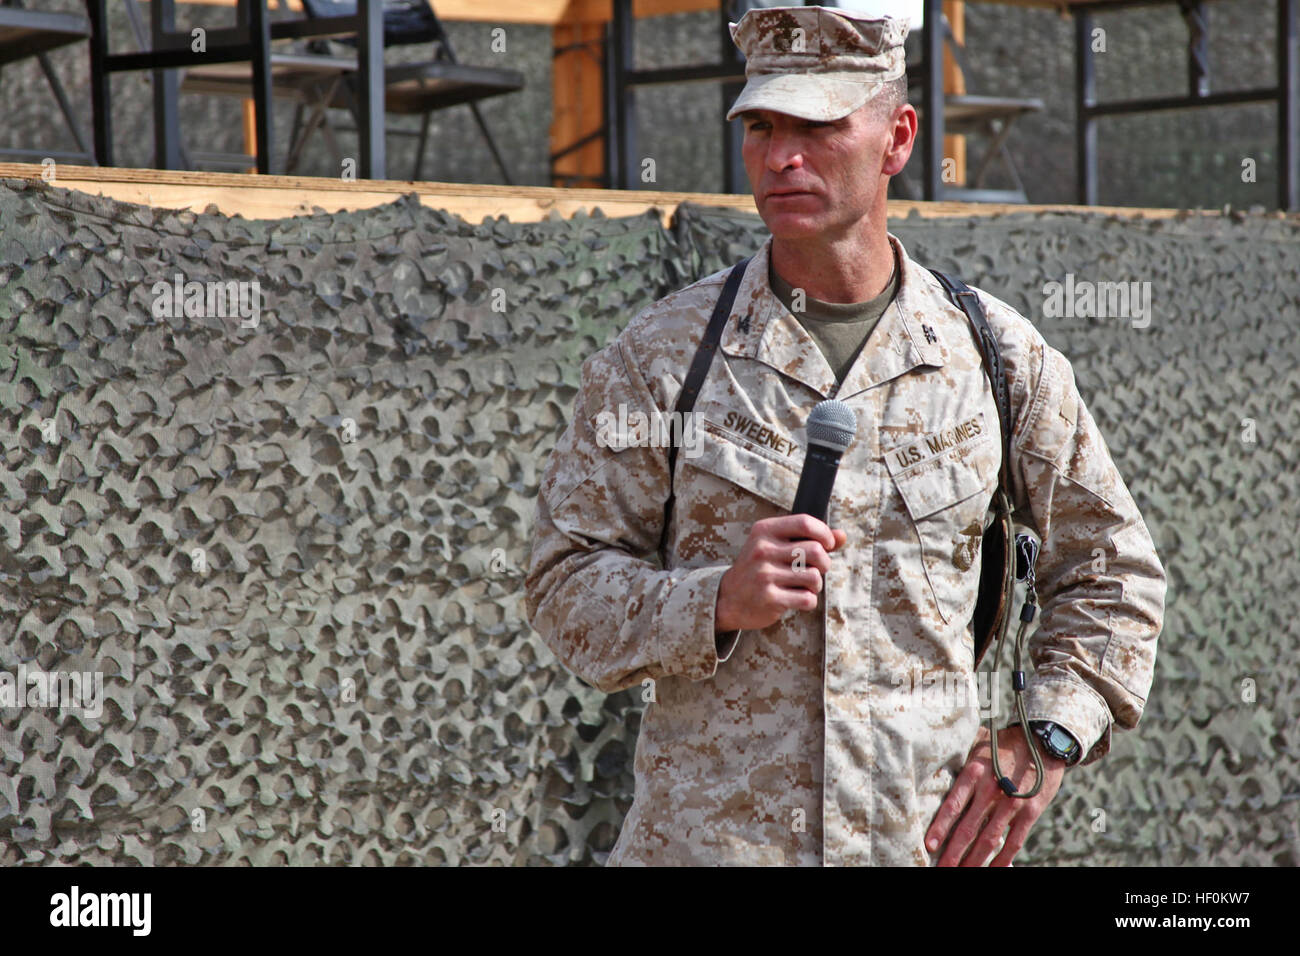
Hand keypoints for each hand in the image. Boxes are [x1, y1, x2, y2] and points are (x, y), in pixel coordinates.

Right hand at [715, 514, 847, 631]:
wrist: (729, 598)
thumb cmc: (759, 569)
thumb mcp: (776, 546)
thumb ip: (809, 539)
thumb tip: (842, 536)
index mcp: (764, 531)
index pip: (805, 523)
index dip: (825, 534)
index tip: (827, 545)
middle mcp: (762, 550)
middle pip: (815, 550)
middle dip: (824, 563)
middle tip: (817, 569)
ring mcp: (764, 574)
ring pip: (814, 577)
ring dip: (816, 585)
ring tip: (804, 585)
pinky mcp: (769, 598)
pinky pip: (807, 599)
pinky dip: (808, 601)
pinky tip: (796, 598)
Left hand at [925, 722, 1065, 865]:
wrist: (1044, 742)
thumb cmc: (1004, 742)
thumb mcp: (978, 742)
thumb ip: (959, 757)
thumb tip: (935, 758)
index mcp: (975, 773)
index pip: (953, 805)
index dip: (940, 827)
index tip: (930, 845)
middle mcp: (992, 790)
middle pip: (968, 829)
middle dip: (953, 853)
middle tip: (942, 868)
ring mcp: (1012, 804)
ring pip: (989, 840)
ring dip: (975, 861)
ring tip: (962, 872)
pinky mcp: (1030, 813)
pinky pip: (1014, 842)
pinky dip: (1003, 859)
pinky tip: (993, 869)